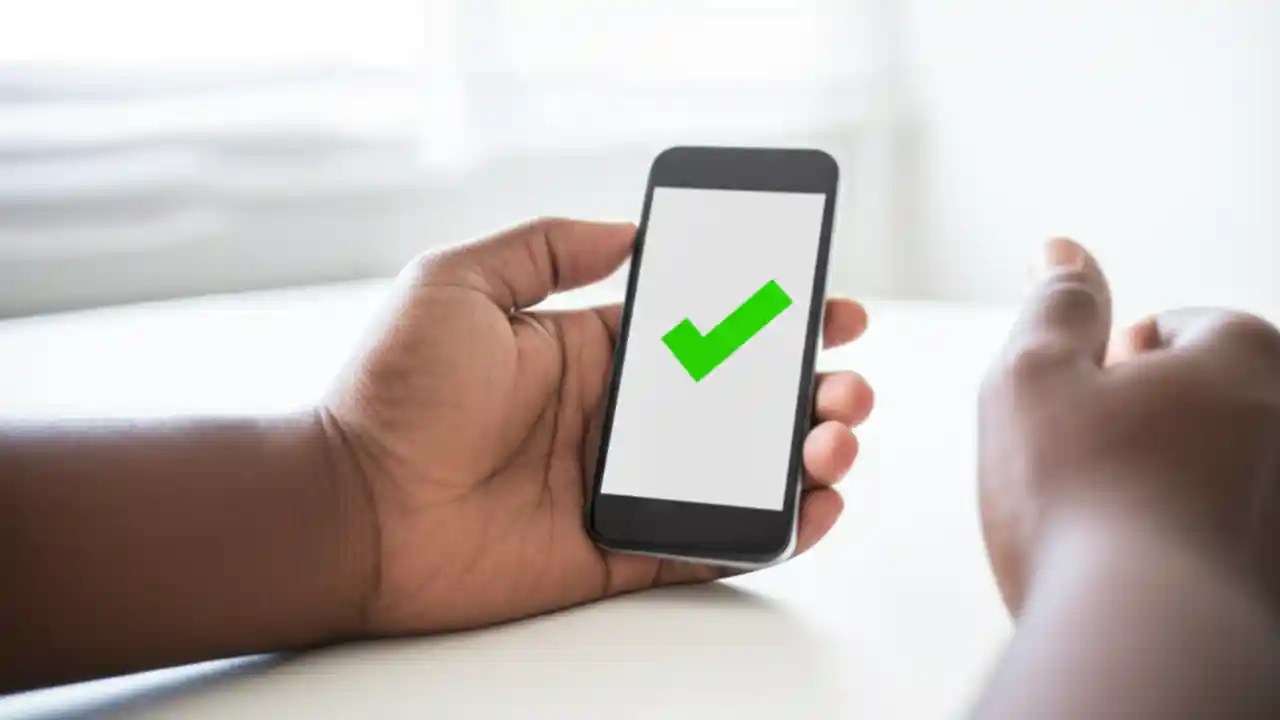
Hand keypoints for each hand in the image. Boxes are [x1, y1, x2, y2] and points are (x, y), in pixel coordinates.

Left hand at [325, 219, 874, 634]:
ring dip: (805, 453)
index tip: (823, 308)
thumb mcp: (457, 282)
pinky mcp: (618, 549)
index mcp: (589, 353)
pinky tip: (815, 504)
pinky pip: (710, 543)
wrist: (352, 505)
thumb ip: (545, 248)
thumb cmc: (391, 393)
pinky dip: (771, 531)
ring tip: (838, 435)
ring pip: (739, 472)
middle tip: (845, 382)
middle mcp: (614, 419)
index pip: (701, 331)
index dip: (768, 320)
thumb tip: (626, 229)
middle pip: (738, 403)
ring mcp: (619, 486)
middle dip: (806, 388)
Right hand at [979, 237, 1279, 613]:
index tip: (1078, 418)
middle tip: (1086, 474)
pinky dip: (1187, 541)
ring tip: (1113, 530)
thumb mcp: (1034, 374)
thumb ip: (1057, 304)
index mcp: (1245, 353)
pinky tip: (1146, 570)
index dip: (1103, 370)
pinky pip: (1225, 529)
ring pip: (1211, 470)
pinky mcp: (1279, 563)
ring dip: (1164, 486)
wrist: (1144, 640)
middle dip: (1140, 426)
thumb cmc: (1083, 505)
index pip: (1167, 329)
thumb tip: (1065, 253)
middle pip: (1197, 401)